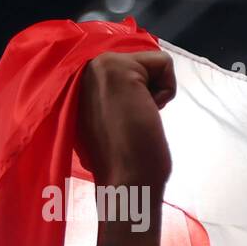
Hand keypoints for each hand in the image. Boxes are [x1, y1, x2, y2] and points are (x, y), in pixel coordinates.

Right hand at [75, 49, 175, 183]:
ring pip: (152, 63)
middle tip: (132, 121)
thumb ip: (113, 96)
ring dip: (155, 94)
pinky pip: (164, 63)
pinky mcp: (118, 68)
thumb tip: (135, 87)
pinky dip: (167, 90)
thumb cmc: (123, 161)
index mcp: (79, 84)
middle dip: (147, 92)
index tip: (126, 121)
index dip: (139, 94)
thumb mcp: (110, 119)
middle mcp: (83, 69)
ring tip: (137, 118)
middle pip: (141, 63)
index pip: (126, 68)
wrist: (126, 182)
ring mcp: (96, 67)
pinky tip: (149, 113)